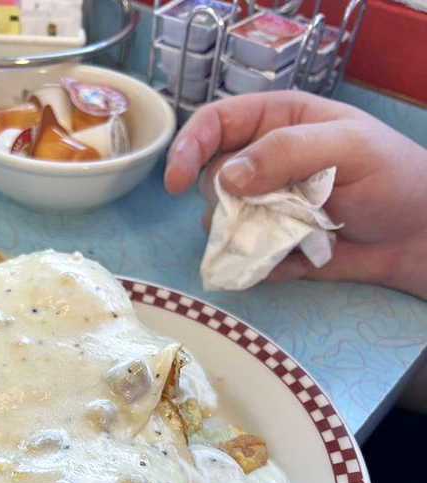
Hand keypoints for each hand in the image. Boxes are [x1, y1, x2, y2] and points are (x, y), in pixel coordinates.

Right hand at [164, 91, 426, 299]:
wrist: (415, 237)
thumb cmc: (391, 177)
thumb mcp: (347, 148)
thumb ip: (286, 151)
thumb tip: (226, 177)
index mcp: (277, 121)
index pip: (214, 125)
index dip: (188, 148)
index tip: (175, 183)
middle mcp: (262, 163)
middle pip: (209, 179)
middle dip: (227, 200)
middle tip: (270, 209)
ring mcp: (264, 207)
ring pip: (219, 223)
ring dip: (244, 235)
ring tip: (289, 236)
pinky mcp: (269, 247)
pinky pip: (243, 259)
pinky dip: (262, 264)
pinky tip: (297, 260)